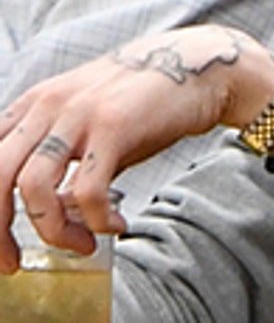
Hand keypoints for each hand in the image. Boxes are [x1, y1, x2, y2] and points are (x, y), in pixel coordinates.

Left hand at [0, 25, 273, 269]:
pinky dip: (96, 219)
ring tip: (80, 244)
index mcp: (34, 104)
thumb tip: (57, 213)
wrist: (200, 65)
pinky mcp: (116, 126)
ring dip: (52, 230)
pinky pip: (89, 189)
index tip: (0, 242)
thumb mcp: (88, 119)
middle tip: (14, 261)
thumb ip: (64, 160)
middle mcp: (48, 106)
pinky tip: (114, 224)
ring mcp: (81, 114)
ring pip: (34, 187)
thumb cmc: (146, 98)